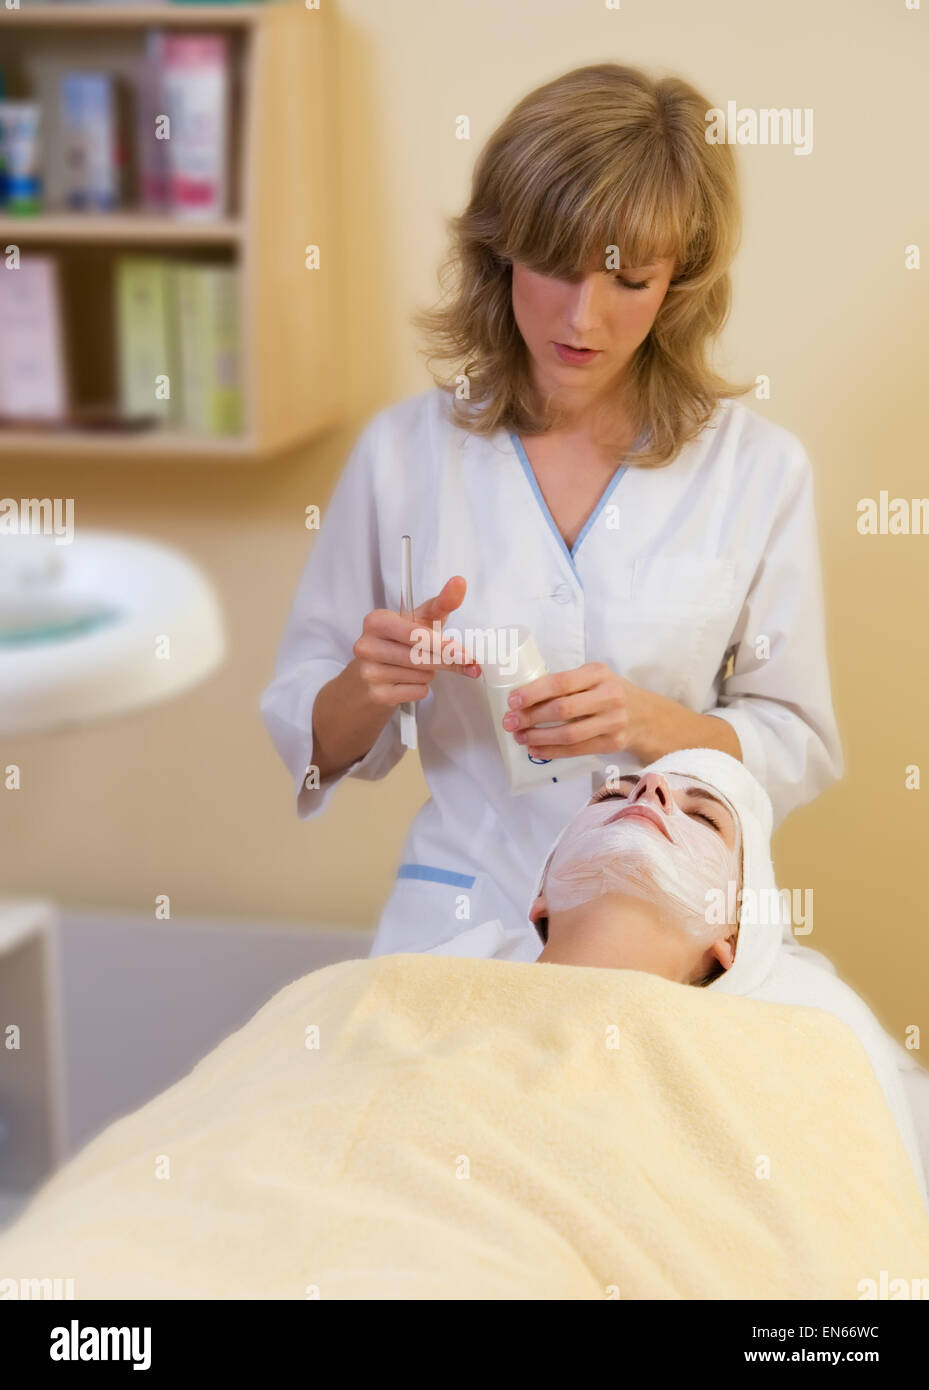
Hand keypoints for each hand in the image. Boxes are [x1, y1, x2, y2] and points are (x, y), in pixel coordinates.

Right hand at [352, 576, 480, 708]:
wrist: (372, 673)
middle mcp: (366, 645)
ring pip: (421, 676)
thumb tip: (460, 582)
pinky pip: (416, 692)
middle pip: (420, 657)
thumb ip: (442, 602)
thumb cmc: (401, 641)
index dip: (443, 644)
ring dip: (430, 672)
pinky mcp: (376, 695)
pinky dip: (422, 688)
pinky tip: (410, 680)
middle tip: (463, 661)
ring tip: (419, 666)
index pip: (415, 634)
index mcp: (376, 621)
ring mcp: (368, 672)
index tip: (465, 654)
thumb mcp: (419, 620)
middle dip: (446, 660)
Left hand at [500, 661, 646, 757]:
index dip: (533, 692)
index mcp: (599, 673)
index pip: (561, 682)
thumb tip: (524, 697)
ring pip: (569, 734)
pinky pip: (577, 750)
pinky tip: (535, 749)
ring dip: (539, 737)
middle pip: (563, 709)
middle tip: (509, 722)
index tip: (512, 701)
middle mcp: (609, 696)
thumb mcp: (593, 679)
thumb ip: (567, 685)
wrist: (646, 715)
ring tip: (519, 737)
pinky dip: (552, 751)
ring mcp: (613, 721)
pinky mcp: (613, 743)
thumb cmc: (609, 693)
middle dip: (531, 717)